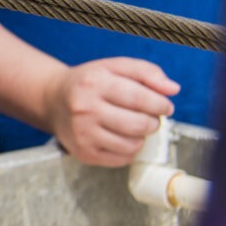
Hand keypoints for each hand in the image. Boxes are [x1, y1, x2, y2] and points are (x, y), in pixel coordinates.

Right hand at [40, 58, 178, 166]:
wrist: (52, 99)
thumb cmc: (89, 82)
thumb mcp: (114, 66)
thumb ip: (146, 72)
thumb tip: (173, 89)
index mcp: (94, 83)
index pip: (140, 98)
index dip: (160, 104)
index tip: (165, 106)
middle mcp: (85, 108)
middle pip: (139, 125)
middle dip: (154, 122)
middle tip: (150, 117)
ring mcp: (82, 133)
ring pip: (133, 145)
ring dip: (142, 137)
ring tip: (134, 126)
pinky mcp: (84, 152)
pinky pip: (123, 159)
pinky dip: (129, 149)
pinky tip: (121, 137)